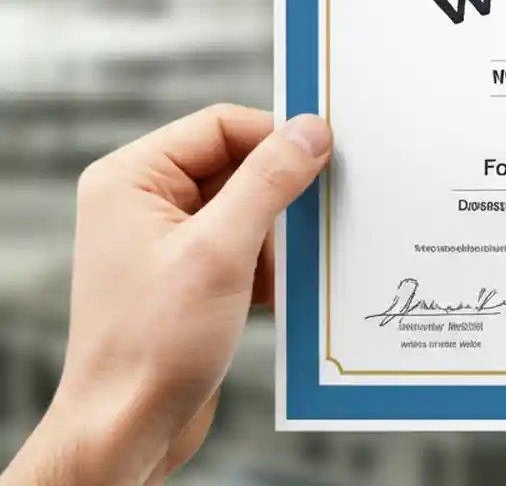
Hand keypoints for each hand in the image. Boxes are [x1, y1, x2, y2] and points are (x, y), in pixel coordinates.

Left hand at [1, 105, 330, 484]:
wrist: (127, 427)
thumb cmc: (153, 343)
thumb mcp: (221, 251)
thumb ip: (269, 181)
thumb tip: (312, 129)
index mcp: (132, 178)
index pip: (222, 126)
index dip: (277, 137)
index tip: (330, 155)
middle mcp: (144, 202)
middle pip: (237, 165)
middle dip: (284, 191)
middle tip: (330, 207)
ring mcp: (166, 241)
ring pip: (247, 209)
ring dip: (282, 234)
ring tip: (305, 260)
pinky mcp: (189, 277)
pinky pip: (245, 248)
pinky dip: (273, 265)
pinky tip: (288, 290)